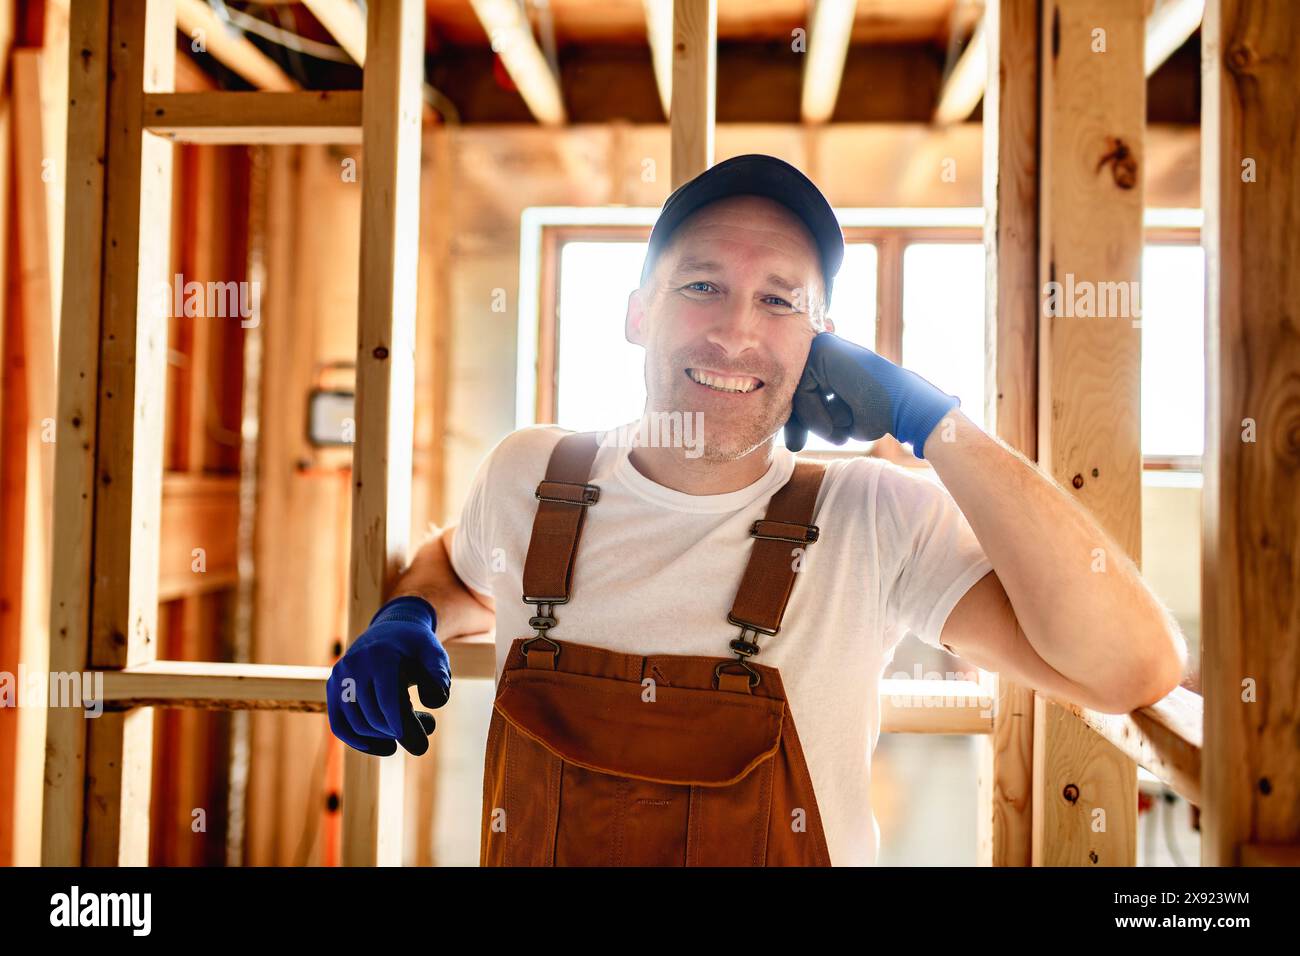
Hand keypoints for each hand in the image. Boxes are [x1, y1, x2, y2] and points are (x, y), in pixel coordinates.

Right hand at [326, 595, 450, 755]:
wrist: (391, 629)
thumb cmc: (416, 646)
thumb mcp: (435, 654)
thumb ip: (440, 675)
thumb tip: (434, 702)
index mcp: (381, 656)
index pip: (387, 700)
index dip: (403, 726)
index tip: (420, 744)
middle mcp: (354, 666)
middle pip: (372, 716)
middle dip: (400, 734)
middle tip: (425, 734)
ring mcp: (340, 677)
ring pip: (355, 724)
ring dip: (382, 739)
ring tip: (408, 734)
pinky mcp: (332, 688)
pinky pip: (339, 724)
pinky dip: (358, 742)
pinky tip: (384, 748)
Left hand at [783, 331, 959, 458]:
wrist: (903, 407)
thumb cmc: (878, 415)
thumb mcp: (839, 420)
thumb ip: (815, 416)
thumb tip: (789, 438)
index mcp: (828, 365)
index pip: (798, 393)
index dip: (797, 421)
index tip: (794, 445)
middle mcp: (823, 352)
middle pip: (794, 390)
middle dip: (795, 422)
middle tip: (794, 446)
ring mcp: (822, 346)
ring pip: (796, 392)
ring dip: (814, 421)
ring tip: (837, 433)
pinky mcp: (823, 349)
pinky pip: (802, 389)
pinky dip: (815, 413)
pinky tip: (836, 424)